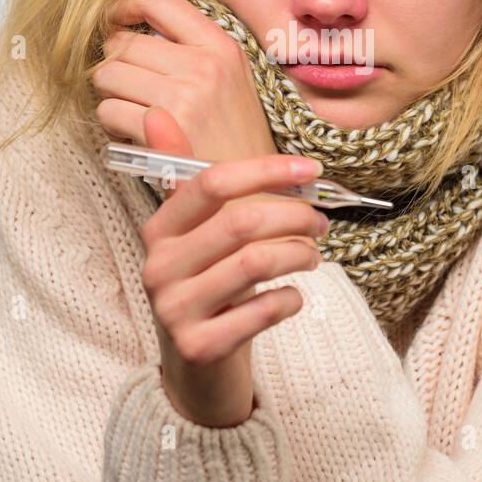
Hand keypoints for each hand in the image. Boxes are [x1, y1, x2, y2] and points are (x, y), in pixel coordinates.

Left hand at [92, 0, 277, 163]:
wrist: (252, 190)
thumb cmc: (235, 136)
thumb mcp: (230, 78)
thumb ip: (189, 47)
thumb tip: (129, 27)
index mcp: (220, 44)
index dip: (121, 7)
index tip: (116, 26)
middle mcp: (203, 62)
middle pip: (122, 43)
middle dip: (115, 67)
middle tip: (131, 89)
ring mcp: (184, 94)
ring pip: (107, 75)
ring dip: (111, 96)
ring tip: (135, 113)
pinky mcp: (163, 127)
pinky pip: (109, 110)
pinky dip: (114, 125)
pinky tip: (138, 135)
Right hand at [138, 106, 327, 427]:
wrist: (196, 368)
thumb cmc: (207, 288)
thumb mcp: (194, 235)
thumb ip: (186, 181)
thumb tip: (159, 114)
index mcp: (159, 229)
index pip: (209, 182)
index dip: (265, 170)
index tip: (311, 169)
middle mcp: (158, 266)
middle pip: (239, 221)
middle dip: (294, 216)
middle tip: (322, 222)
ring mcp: (175, 309)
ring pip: (254, 263)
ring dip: (298, 254)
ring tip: (314, 256)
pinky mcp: (199, 347)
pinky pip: (261, 311)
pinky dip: (289, 299)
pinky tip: (294, 296)